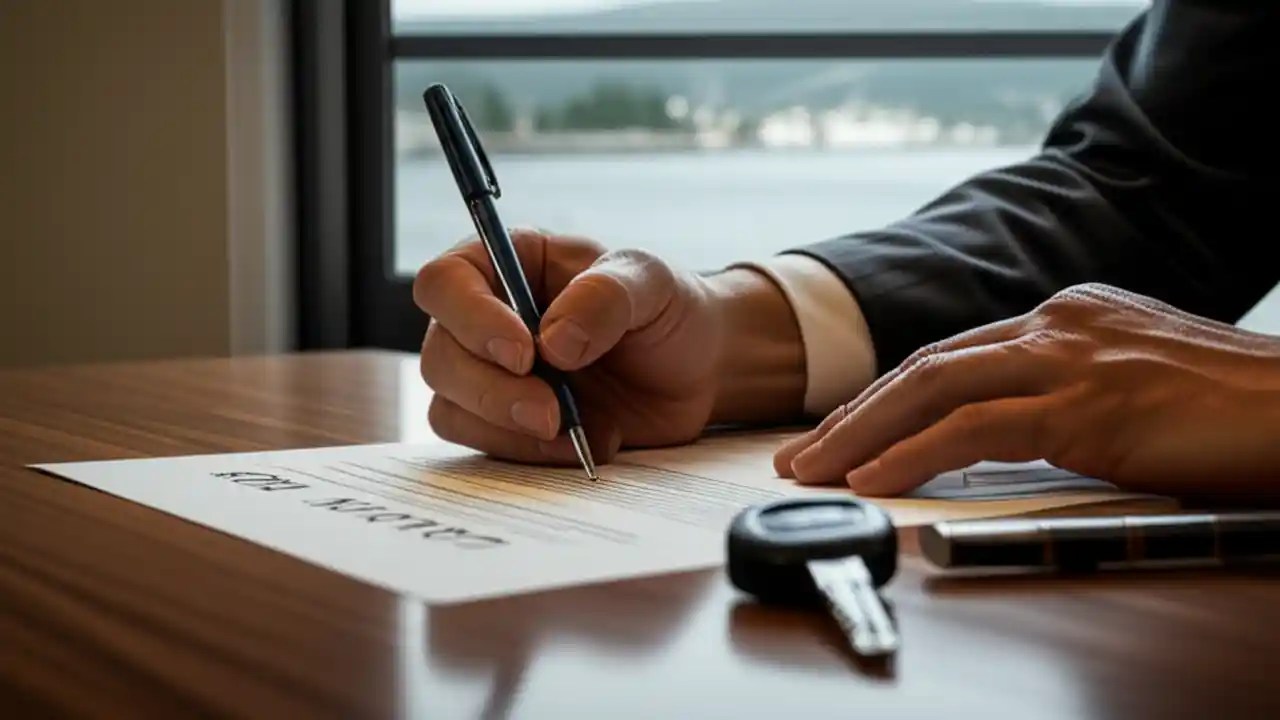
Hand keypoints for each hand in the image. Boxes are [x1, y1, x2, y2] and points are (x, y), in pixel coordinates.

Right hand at [412, 229, 726, 464]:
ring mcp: (490, 374)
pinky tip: (584, 442)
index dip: (470, 319)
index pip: (445, 283)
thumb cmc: (667, 309)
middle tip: (551, 413)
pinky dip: (531, 453)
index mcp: (508, 262)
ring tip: (581, 428)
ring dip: (511, 430)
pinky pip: (485, 446)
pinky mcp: (506, 423)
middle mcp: (486, 316)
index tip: (524, 353)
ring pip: (451, 408)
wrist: (697, 370)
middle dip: (493, 392)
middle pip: (440, 356)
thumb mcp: (651, 283)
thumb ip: (605, 297)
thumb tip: (552, 342)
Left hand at [774, 283, 1279, 498]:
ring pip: (933, 389)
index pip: (951, 356)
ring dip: (861, 434)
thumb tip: (1005, 433)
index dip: (887, 397)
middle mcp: (1057, 324)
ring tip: (812, 472)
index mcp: (1065, 317)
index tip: (842, 431)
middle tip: (800, 453)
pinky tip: (873, 481)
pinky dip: (912, 454)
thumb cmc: (1231, 409)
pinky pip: (973, 430)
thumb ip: (1063, 396)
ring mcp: (1069, 359)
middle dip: (854, 414)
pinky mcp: (1086, 406)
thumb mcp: (1131, 386)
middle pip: (926, 366)